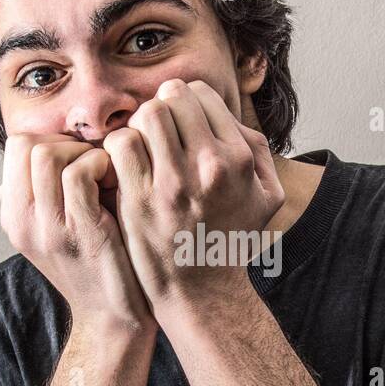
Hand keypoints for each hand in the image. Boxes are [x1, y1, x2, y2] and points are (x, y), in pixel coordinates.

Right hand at [0, 132, 153, 335]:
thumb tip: (35, 154)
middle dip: (69, 144)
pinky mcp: (79, 232)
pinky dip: (101, 165)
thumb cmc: (96, 263)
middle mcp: (21, 221)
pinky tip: (115, 183)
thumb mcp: (56, 230)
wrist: (112, 317)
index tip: (80, 160)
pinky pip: (79, 173)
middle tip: (95, 166)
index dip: (52, 141)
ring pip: (48, 154)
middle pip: (28, 145)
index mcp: (13, 215)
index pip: (16, 147)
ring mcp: (47, 227)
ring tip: (106, 175)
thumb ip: (42, 195)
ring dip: (85, 153)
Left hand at [101, 79, 285, 317]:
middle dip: (160, 110)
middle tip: (156, 136)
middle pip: (171, 98)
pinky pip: (121, 144)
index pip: (199, 94)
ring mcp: (172, 183)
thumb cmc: (232, 239)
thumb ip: (258, 149)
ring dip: (138, 127)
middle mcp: (208, 166)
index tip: (178, 125)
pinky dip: (116, 148)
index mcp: (238, 159)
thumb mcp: (268, 195)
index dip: (184, 103)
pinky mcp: (140, 200)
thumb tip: (228, 116)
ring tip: (141, 149)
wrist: (203, 292)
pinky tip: (122, 166)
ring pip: (145, 115)